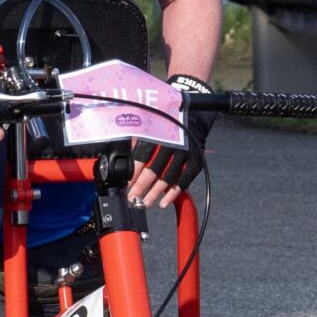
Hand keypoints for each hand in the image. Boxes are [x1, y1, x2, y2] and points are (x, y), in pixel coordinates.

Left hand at [128, 76, 214, 207]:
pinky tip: (164, 202)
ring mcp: (185, 153)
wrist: (194, 113)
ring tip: (144, 203)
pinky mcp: (195, 160)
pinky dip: (173, 193)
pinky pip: (184, 181)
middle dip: (141, 187)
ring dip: (155, 194)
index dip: (133, 173)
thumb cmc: (167, 119)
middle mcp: (172, 143)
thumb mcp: (150, 120)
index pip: (142, 157)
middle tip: (132, 198)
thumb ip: (137, 135)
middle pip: (153, 171)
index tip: (126, 184)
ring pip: (168, 178)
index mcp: (158, 132)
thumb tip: (121, 150)